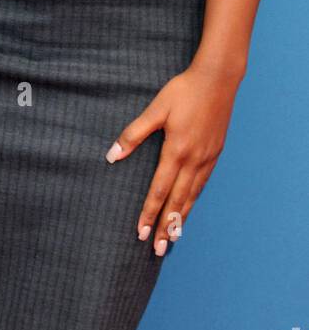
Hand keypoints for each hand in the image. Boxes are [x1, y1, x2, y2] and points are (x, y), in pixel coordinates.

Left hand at [104, 61, 241, 254]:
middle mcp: (194, 160)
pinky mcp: (215, 153)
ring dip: (181, 218)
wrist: (217, 80)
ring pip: (192, 196)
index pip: (159, 190)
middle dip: (165, 226)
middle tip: (157, 249)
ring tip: (173, 238)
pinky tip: (188, 207)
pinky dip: (194, 201)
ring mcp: (207, 158)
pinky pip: (202, 184)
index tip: (140, 232)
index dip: (149, 213)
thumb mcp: (155, 109)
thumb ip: (134, 134)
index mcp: (176, 151)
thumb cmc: (183, 91)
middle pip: (177, 201)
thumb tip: (112, 155)